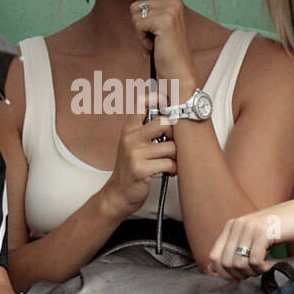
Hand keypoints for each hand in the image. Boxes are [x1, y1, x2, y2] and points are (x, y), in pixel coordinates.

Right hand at [100, 88, 176, 217]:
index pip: (142, 104)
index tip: (169, 102)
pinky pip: (169, 164)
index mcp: (129, 129)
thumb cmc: (130, 169)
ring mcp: (135, 153)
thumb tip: (171, 116)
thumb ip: (146, 130)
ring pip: (171, 147)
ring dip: (176, 157)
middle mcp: (130, 138)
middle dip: (175, 135)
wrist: (118, 194)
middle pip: (164, 122)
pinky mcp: (141, 169)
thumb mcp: (132, 145)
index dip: (158, 99)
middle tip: (173, 145)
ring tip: (171, 162)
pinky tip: (168, 171)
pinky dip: (173, 169)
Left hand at [131, 0, 196, 89]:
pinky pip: (138, 25)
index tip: (151, 25)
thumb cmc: (167, 52)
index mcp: (174, 2)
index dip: (140, 10)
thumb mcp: (159, 25)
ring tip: (154, 42)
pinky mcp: (164, 22)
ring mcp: (170, 11)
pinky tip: (154, 46)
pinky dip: (141, 39)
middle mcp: (174, 3)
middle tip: (152, 35)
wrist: (177, 71)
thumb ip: (154, 7)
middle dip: (138, 21)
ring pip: (135, 14)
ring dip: (140, 32)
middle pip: (136, 2)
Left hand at [207, 197, 293, 279]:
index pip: (213, 257)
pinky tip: (271, 264)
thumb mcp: (253, 238)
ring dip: (252, 272)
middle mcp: (237, 225)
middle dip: (239, 275)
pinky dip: (263, 268)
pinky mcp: (262, 233)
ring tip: (263, 268)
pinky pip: (255, 261)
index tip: (237, 278)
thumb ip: (235, 250)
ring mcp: (249, 228)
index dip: (223, 273)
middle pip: (225, 263)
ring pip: (239, 264)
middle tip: (253, 273)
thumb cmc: (280, 228)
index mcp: (231, 226)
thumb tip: (212, 269)